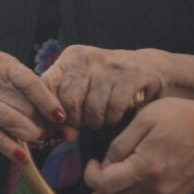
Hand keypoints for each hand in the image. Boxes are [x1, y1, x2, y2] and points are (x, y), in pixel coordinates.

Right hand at [0, 52, 64, 159]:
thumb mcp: (1, 68)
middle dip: (43, 122)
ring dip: (31, 133)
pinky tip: (22, 156)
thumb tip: (53, 105)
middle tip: (53, 130)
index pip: (32, 84)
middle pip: (26, 106)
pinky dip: (10, 148)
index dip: (48, 101)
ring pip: (13, 121)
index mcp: (4, 65)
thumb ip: (24, 83)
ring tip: (40, 137)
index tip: (61, 116)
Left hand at [41, 45, 165, 129]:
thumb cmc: (105, 84)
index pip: (46, 84)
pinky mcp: (132, 74)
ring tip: (99, 119)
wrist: (147, 67)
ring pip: (92, 107)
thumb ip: (66, 111)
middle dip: (76, 119)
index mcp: (71, 57)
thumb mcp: (82, 88)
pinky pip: (114, 108)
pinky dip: (112, 119)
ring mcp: (111, 64)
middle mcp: (89, 57)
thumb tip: (66, 136)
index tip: (57, 122)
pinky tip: (113, 116)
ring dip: (95, 122)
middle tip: (84, 122)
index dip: (47, 109)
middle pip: (70, 100)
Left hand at [84, 96, 193, 193]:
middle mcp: (156, 189)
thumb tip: (104, 165)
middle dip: (104, 185)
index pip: (104, 186)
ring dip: (119, 192)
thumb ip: (120, 145)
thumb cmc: (181, 118)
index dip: (91, 175)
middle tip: (108, 164)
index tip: (93, 162)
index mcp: (146, 168)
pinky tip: (140, 175)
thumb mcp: (144, 119)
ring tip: (124, 169)